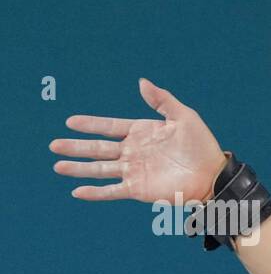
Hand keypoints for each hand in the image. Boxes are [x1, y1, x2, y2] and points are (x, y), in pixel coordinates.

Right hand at [50, 78, 226, 203]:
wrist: (213, 176)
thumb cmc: (202, 146)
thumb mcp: (184, 117)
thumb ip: (162, 100)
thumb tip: (141, 81)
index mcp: (142, 133)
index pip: (110, 127)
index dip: (91, 125)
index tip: (70, 122)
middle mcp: (134, 152)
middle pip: (99, 149)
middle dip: (76, 147)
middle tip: (53, 145)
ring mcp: (134, 171)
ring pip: (100, 169)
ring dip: (79, 168)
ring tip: (57, 166)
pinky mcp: (138, 189)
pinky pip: (112, 190)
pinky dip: (95, 192)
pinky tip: (77, 191)